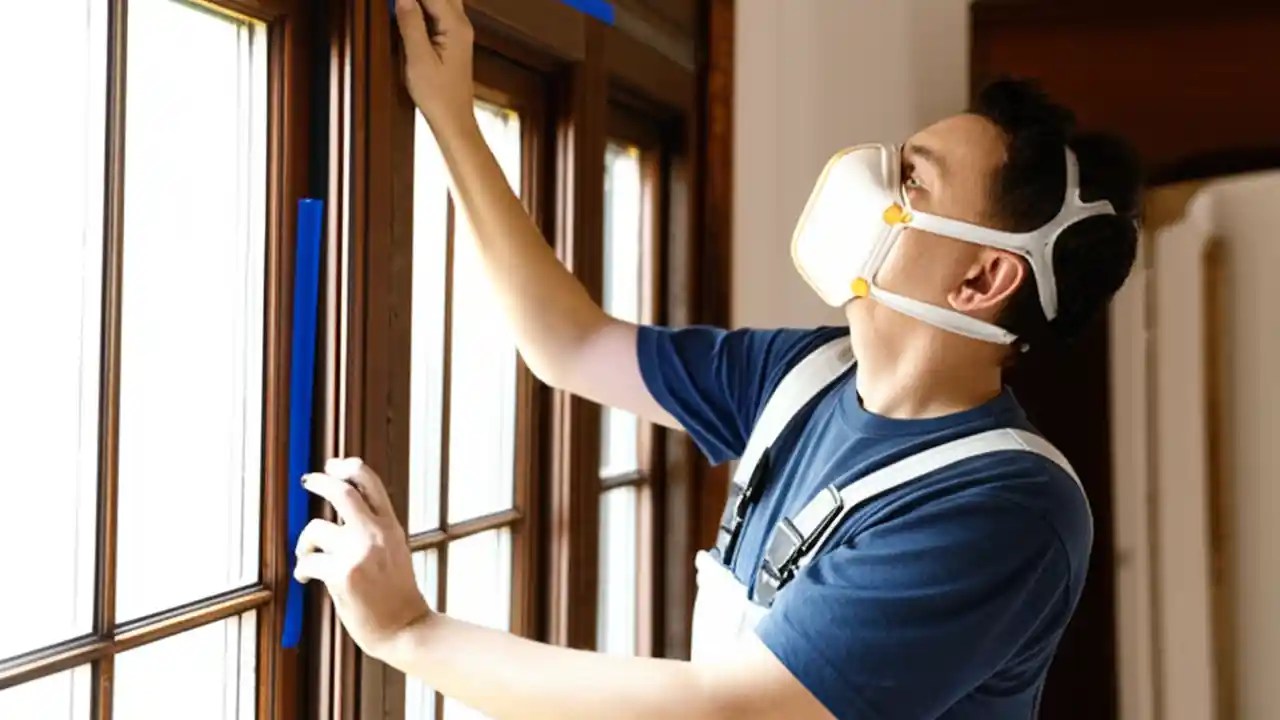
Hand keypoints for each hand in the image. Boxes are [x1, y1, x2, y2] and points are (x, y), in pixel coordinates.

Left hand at [294, 457, 430, 660]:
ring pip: (316, 529)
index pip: (370, 483)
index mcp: (391, 526)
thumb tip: (341, 514)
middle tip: (307, 481)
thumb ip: (374, 530)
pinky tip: (305, 577)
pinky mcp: (342, 575)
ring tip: (307, 556)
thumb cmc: (395, 593)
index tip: (334, 465)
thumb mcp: (394, 551)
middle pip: (342, 492)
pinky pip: (308, 561)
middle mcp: (376, 534)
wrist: (404, 627)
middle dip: (319, 481)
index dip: (349, 467)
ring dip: (304, 541)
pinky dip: (302, 568)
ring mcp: (358, 553)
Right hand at [395, 0, 474, 128]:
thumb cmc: (438, 95)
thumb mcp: (419, 59)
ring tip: (399, 5)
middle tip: (396, 2)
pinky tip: (410, 9)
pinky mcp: (454, 39)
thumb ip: (411, 24)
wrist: (453, 119)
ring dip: (422, 1)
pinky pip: (441, 11)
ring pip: (444, 0)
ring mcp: (460, 31)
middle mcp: (462, 24)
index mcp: (455, 26)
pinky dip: (426, 6)